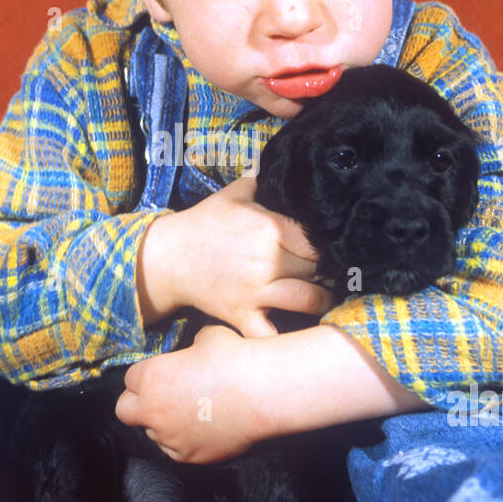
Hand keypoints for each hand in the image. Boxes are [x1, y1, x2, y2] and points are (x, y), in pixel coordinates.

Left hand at [114, 324, 270, 463]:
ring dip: (163, 423)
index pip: (130, 379)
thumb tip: (194, 349)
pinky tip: (202, 427)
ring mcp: (170, 437)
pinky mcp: (190, 456)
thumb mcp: (208, 337)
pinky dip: (182, 440)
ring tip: (190, 411)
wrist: (264, 392)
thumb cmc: (236, 358)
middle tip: (160, 396)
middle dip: (138, 403)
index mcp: (152, 378)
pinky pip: (174, 450)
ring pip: (151, 432)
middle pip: (125, 410)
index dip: (146, 375)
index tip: (162, 374)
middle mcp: (153, 411)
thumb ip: (189, 347)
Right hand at [138, 175, 334, 337]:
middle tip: (334, 271)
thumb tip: (286, 165)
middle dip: (328, 270)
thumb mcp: (235, 194)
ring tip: (324, 295)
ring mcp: (255, 291)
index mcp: (270, 229)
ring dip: (322, 299)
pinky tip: (295, 328)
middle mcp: (267, 261)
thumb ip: (264, 180)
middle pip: (318, 269)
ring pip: (309, 300)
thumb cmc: (203, 223)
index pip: (318, 240)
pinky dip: (285, 337)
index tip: (332, 247)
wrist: (169, 256)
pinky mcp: (242, 315)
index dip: (329, 244)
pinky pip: (271, 334)